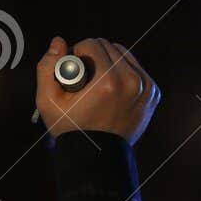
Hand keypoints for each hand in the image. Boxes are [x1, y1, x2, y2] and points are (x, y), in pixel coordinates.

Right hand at [35, 36, 159, 144]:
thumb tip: (58, 43)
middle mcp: (131, 81)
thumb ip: (47, 67)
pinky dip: (124, 72)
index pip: (92, 44)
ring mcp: (146, 87)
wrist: (97, 157)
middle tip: (84, 77)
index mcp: (108, 82)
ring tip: (97, 82)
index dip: (77, 52)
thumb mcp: (48, 101)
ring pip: (125, 55)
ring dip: (109, 61)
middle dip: (93, 55)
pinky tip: (112, 89)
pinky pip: (137, 69)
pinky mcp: (153, 93)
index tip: (73, 69)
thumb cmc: (71, 130)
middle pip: (109, 46)